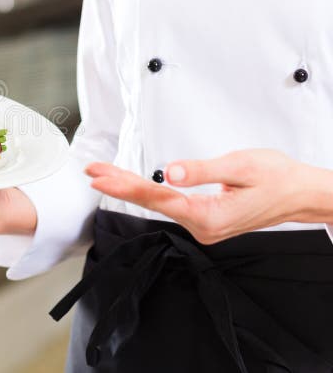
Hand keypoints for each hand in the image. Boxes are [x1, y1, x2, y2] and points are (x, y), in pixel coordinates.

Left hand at [86, 150, 332, 243]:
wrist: (301, 194)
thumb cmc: (278, 178)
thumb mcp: (241, 167)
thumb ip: (203, 170)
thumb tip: (171, 171)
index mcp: (209, 217)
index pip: (158, 198)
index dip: (126, 185)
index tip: (101, 177)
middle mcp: (202, 227)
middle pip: (152, 202)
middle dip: (120, 185)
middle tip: (91, 170)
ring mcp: (203, 226)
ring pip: (159, 203)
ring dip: (131, 187)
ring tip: (103, 173)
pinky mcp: (205, 219)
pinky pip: (170, 204)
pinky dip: (149, 192)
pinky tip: (133, 183)